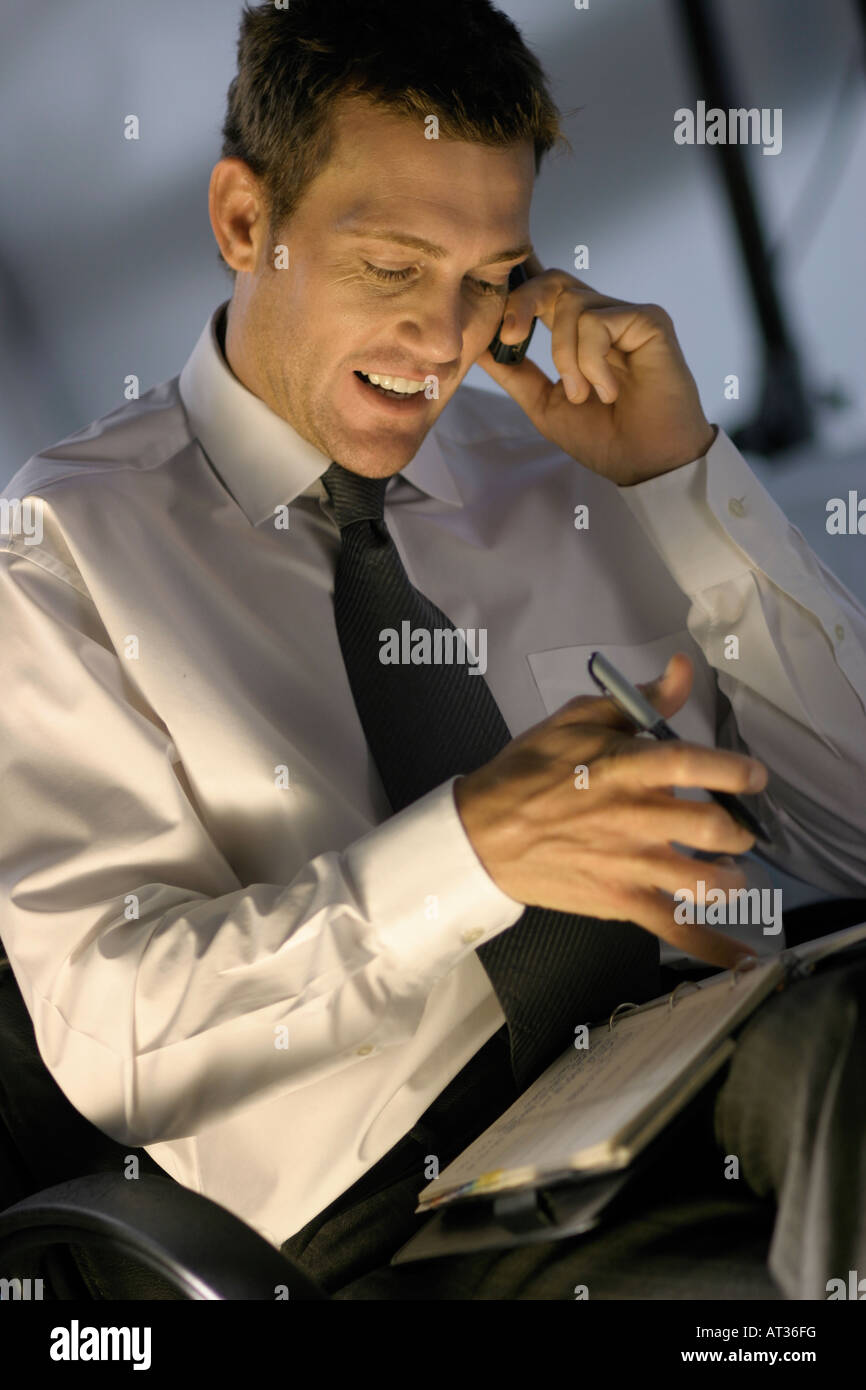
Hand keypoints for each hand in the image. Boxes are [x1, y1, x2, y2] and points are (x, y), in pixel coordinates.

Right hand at [454, 652, 767, 970]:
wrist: (481, 834)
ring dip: (732, 879)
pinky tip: (742, 960)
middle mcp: (634, 818)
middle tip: (736, 828)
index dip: (734, 770)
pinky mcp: (620, 900)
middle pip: (712, 829)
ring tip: (728, 872)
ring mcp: (629, 865)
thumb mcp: (577, 719)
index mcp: (624, 767)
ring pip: (704, 882)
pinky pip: (676, 929)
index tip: (754, 776)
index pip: (692, 765)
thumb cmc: (527, 773)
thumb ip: (640, 699)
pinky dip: (714, 947)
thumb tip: (683, 672)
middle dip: (739, 830)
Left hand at [477, 253, 716, 486]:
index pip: (542, 293)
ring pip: (570, 304)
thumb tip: (478, 346)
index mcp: (577, 334)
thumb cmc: (603, 438)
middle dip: (522, 302)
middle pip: (553, 280)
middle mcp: (602, 317)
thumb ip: (515, 373)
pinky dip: (591, 362)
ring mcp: (626, 316)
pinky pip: (596, 322)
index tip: (498, 330)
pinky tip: (608, 390)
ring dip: (565, 357)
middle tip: (509, 339)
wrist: (645, 463)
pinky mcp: (648, 320)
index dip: (515, 296)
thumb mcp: (544, 404)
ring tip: (584, 394)